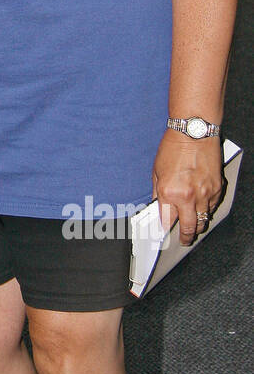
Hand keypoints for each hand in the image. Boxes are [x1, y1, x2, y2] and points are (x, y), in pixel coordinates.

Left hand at [152, 129, 223, 245]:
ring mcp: (205, 194)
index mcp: (169, 193)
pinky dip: (208, 210)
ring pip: (204, 219)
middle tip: (184, 240)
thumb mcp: (156, 171)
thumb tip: (159, 207)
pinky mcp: (217, 188)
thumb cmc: (173, 147)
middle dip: (186, 237)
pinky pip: (213, 206)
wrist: (194, 133)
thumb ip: (157, 192)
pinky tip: (202, 208)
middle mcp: (188, 197)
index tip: (166, 233)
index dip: (166, 229)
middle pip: (189, 228)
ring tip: (194, 226)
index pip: (168, 222)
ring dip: (198, 224)